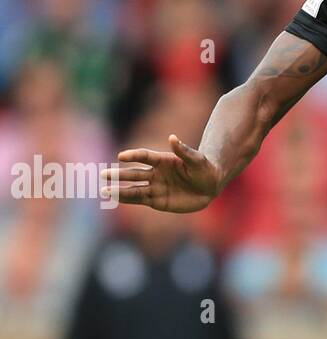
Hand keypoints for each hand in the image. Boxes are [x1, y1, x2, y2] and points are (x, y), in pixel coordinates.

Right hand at [101, 135, 221, 212]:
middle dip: (119, 175)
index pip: (145, 156)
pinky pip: (140, 199)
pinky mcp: (158, 201)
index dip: (133, 156)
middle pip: (134, 173)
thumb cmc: (205, 170)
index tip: (121, 156)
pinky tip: (115, 199)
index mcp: (163, 160)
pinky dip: (128, 199)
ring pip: (134, 188)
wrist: (210, 186)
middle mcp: (156, 173)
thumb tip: (173, 137)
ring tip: (104, 191)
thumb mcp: (197, 160)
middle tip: (103, 174)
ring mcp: (156, 187)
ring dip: (119, 190)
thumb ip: (184, 151)